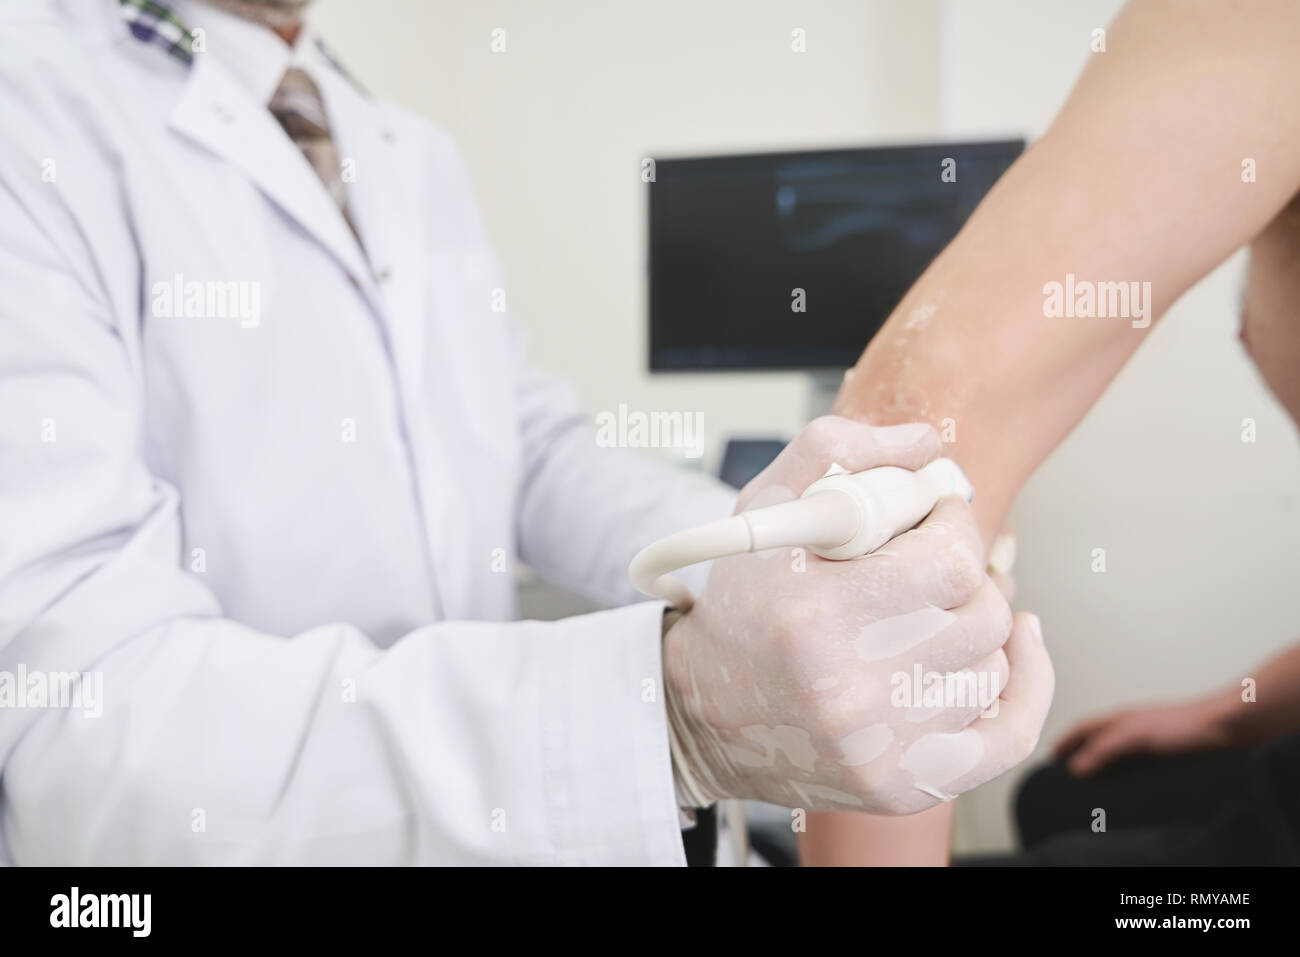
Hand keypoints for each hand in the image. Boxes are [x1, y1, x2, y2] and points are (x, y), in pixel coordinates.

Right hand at [663, 416, 1053, 814]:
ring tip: (929, 616)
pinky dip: (1027, 682)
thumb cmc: (744, 606)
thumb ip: (838, 449)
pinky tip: (1018, 647)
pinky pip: (1011, 733)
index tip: (932, 518)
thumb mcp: (768, 509)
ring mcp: (881, 747)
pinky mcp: (904, 784)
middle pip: (981, 613)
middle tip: (929, 568)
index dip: (952, 525)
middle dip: (965, 576)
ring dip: (975, 628)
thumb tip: (928, 445)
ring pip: (994, 663)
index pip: (949, 559)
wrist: (709, 714)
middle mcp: (849, 689)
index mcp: (815, 614)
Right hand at [1054, 698, 1233, 775]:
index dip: (1065, 742)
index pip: (1083, 729)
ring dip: (1104, 762)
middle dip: (1081, 752)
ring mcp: (1150, 738)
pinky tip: (1132, 784)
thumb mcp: (1135, 736)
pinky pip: (1138, 762)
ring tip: (1095, 781)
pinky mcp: (1168, 752)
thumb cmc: (1183, 725)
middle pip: (1098, 738)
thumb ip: (1104, 750)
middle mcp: (1132, 725)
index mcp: (1119, 718)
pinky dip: (1127, 771)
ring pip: (1118, 750)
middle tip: (1067, 771)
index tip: (1051, 756)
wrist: (1227, 728)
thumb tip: (1076, 768)